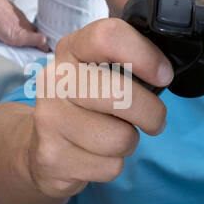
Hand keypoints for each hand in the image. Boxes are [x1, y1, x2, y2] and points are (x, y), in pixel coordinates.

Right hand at [24, 18, 172, 199]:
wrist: (39, 148)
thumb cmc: (84, 105)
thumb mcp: (99, 72)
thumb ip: (127, 63)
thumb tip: (164, 73)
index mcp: (70, 50)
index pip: (109, 36)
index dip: (145, 56)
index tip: (163, 75)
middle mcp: (54, 80)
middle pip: (120, 95)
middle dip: (151, 113)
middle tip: (152, 119)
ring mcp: (49, 120)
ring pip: (120, 138)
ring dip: (129, 142)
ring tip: (114, 136)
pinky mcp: (52, 157)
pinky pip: (110, 167)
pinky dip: (113, 165)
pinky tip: (95, 155)